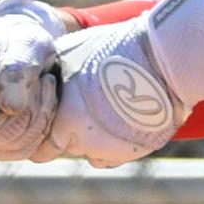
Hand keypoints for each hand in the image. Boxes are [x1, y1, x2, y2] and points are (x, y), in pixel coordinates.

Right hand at [0, 0, 70, 161]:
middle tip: (45, 79)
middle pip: (2, 141)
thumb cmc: (18, 39)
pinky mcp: (12, 145)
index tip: (31, 82)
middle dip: (32, 111)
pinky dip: (49, 127)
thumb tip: (11, 107)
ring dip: (43, 117)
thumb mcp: (22, 43)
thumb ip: (15, 68)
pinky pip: (35, 151)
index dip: (6, 112)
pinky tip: (50, 101)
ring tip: (47, 85)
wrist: (29, 48)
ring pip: (21, 149)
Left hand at [45, 16, 188, 166]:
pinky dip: (116, 142)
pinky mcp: (140, 149)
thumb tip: (38, 79)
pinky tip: (122, 119)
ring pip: (93, 153)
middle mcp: (88, 144)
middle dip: (68, 133)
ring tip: (104, 109)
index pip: (41, 150)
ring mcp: (116, 150)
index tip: (49, 123)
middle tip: (79, 108)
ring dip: (93, 139)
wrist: (165, 59)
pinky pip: (118, 153)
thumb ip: (51, 77)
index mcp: (65, 124)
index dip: (41, 137)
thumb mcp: (69, 54)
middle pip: (67, 149)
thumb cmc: (113, 50)